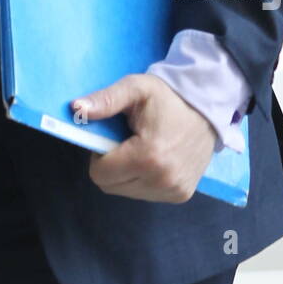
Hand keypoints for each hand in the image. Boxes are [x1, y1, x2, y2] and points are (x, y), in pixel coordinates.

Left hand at [70, 73, 217, 202]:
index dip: (99, 154)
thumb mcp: (135, 88)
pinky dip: (141, 179)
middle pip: (111, 186)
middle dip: (111, 165)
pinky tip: (154, 159)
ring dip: (126, 174)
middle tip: (126, 141)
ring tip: (141, 148)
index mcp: (148, 157)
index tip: (113, 136)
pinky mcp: (181, 195)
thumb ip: (105, 100)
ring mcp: (174, 191)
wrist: (207, 107)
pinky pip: (145, 194)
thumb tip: (76, 108)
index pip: (100, 174)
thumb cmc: (167, 97)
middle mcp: (163, 180)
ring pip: (126, 192)